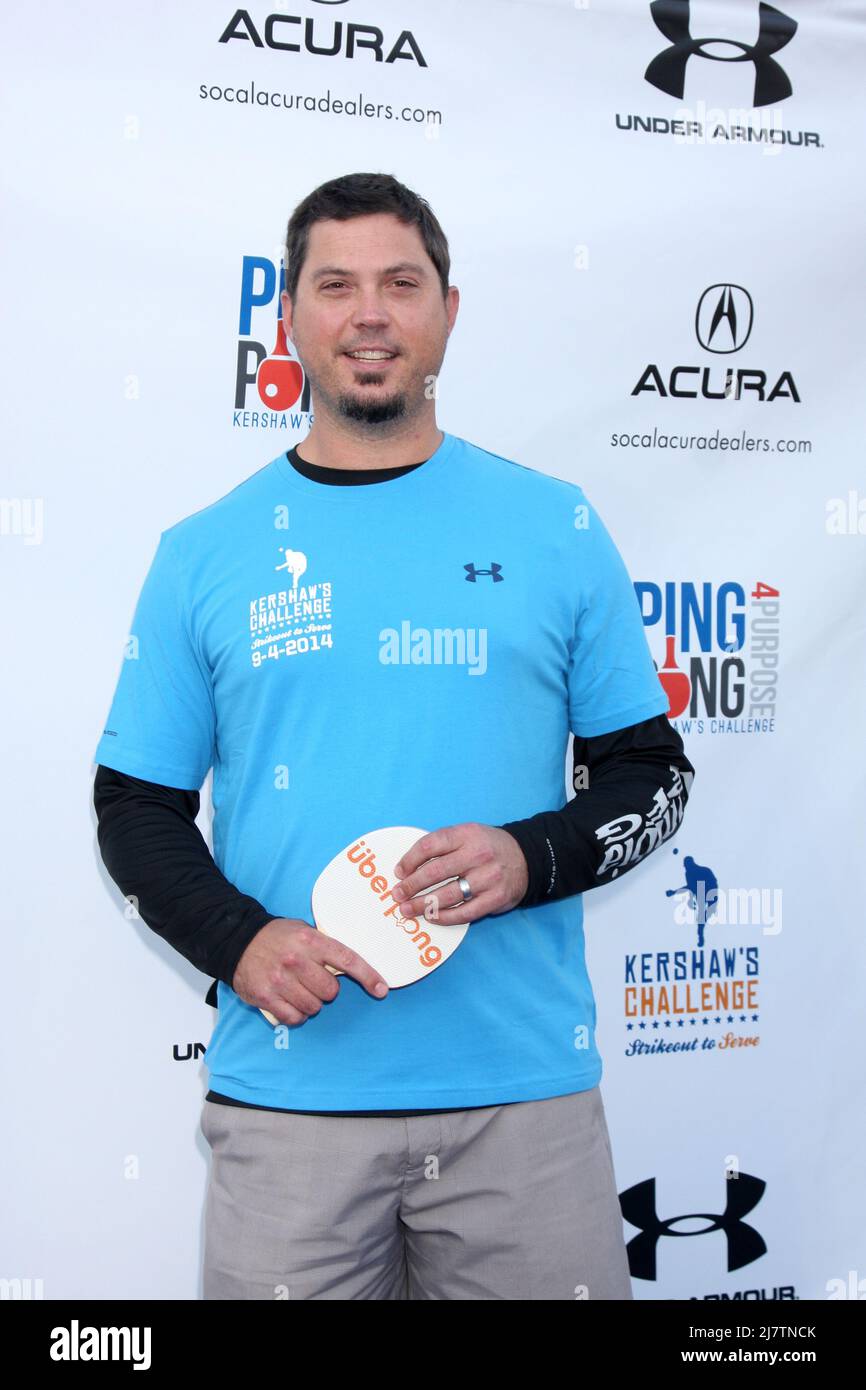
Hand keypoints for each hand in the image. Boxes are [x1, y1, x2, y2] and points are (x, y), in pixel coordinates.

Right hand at [232, 918, 388, 1025]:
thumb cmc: (277, 937)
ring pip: (314, 1007)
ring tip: (298, 989)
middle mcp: (296, 961)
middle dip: (326, 989)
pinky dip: (296, 1014)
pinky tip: (289, 1001)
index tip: (381, 989)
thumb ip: (326, 947)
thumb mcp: (304, 931)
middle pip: (330, 991)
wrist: (238, 941)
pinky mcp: (266, 997)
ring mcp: (280, 981)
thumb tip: (353, 967)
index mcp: (311, 941)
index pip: (347, 960)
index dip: (368, 976)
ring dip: (310, 1002)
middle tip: (313, 980)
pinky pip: (295, 1018)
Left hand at [391, 823, 528, 923]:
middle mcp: (477, 854)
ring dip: (422, 905)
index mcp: (466, 834)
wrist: (527, 857)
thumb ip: (443, 845)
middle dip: (411, 885)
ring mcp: (488, 877)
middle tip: (398, 894)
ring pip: (447, 895)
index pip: (430, 845)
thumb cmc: (488, 847)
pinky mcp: (495, 898)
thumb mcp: (468, 834)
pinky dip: (444, 917)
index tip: (399, 871)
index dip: (410, 859)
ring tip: (408, 909)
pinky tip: (432, 917)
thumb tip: (409, 867)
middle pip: (435, 872)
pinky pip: (464, 912)